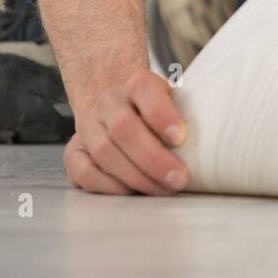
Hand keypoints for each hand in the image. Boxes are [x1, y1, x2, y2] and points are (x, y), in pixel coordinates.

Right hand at [64, 69, 189, 195]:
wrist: (120, 111)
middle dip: (153, 158)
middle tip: (178, 179)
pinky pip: (85, 172)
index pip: (143, 89)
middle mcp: (108, 102)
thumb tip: (203, 148)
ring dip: (137, 177)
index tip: (181, 137)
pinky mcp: (74, 152)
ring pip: (105, 152)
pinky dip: (109, 187)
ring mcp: (88, 126)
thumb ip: (185, 117)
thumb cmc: (157, 115)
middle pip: (124, 128)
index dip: (161, 114)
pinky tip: (132, 194)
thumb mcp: (174, 104)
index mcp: (136, 84)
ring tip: (162, 190)